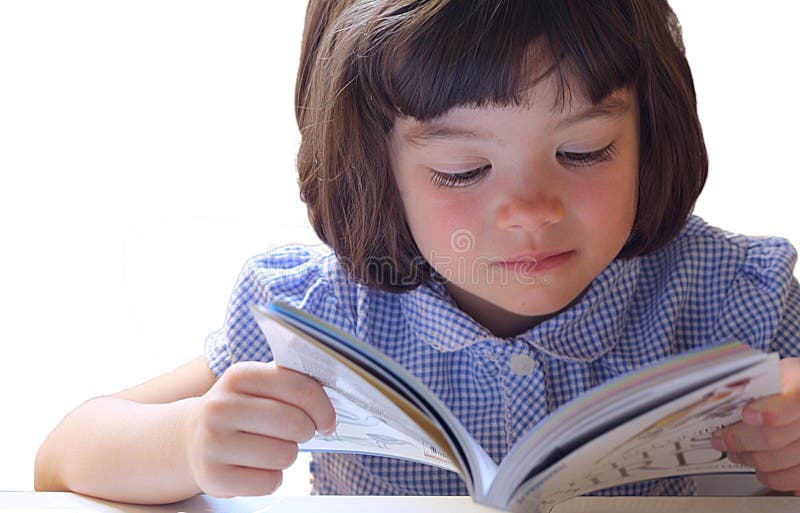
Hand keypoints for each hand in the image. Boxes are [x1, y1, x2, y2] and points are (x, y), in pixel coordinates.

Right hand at [183, 361, 335, 496]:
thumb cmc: (239, 411)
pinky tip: (256, 467)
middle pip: (294, 424)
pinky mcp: (213, 477)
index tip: (327, 420)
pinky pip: (269, 482)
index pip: (299, 388)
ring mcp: (212, 443)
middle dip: (305, 432)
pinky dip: (271, 478)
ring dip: (288, 455)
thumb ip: (291, 384)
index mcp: (239, 376)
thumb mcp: (258, 387)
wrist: (191, 439)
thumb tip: (335, 395)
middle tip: (298, 433)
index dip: (323, 408)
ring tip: (270, 447)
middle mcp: (220, 407)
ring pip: (284, 455)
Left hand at [711, 357, 799, 491]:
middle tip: (719, 438)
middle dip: (738, 439)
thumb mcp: (778, 373)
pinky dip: (765, 474)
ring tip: (733, 449)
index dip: (769, 412)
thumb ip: (755, 382)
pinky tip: (756, 463)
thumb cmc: (788, 386)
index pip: (793, 402)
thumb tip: (724, 392)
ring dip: (746, 457)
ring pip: (773, 461)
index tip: (747, 415)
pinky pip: (786, 479)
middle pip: (773, 438)